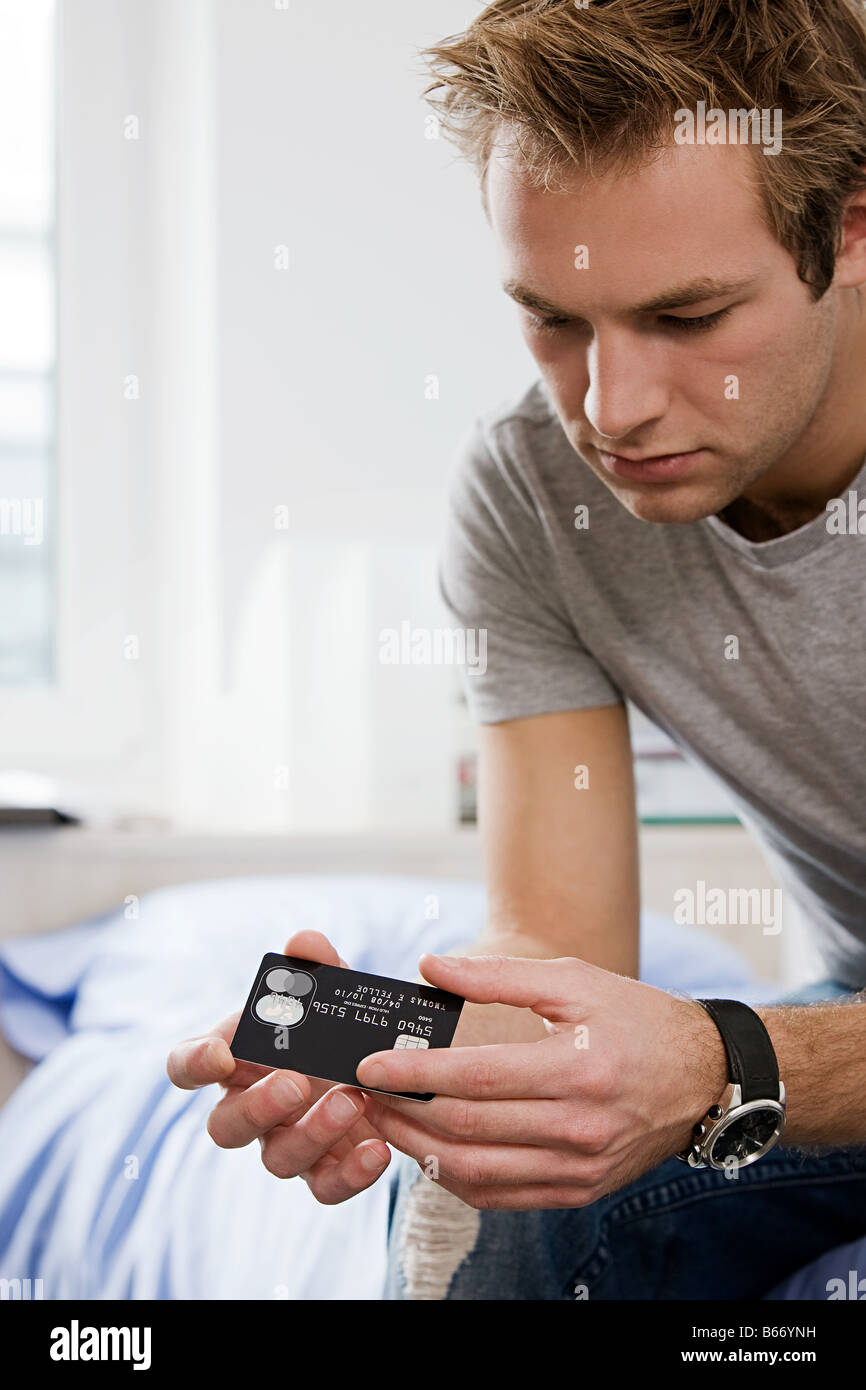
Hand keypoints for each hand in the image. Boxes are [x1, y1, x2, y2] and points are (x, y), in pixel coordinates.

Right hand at [166, 930, 390, 1203]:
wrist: (386, 1063)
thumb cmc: (337, 1023)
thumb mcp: (333, 991)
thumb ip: (317, 967)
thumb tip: (303, 944)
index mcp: (237, 1059)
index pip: (188, 1067)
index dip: (193, 1063)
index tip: (218, 1052)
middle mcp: (250, 1107)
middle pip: (226, 1126)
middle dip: (257, 1107)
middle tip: (296, 1082)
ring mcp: (285, 1143)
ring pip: (278, 1159)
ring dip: (313, 1133)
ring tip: (352, 1101)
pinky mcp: (326, 1171)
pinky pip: (327, 1187)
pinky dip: (351, 1175)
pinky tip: (378, 1150)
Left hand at [356, 952, 727, 1209]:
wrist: (704, 1079)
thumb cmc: (637, 1020)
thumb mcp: (575, 981)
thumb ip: (499, 977)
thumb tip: (432, 968)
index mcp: (578, 1067)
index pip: (476, 1078)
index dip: (415, 1072)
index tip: (369, 1064)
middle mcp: (579, 1126)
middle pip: (467, 1128)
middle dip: (403, 1111)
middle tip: (363, 1092)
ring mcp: (579, 1167)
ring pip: (476, 1170)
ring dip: (418, 1148)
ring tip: (384, 1119)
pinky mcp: (578, 1190)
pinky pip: (500, 1194)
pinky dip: (455, 1175)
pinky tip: (430, 1148)